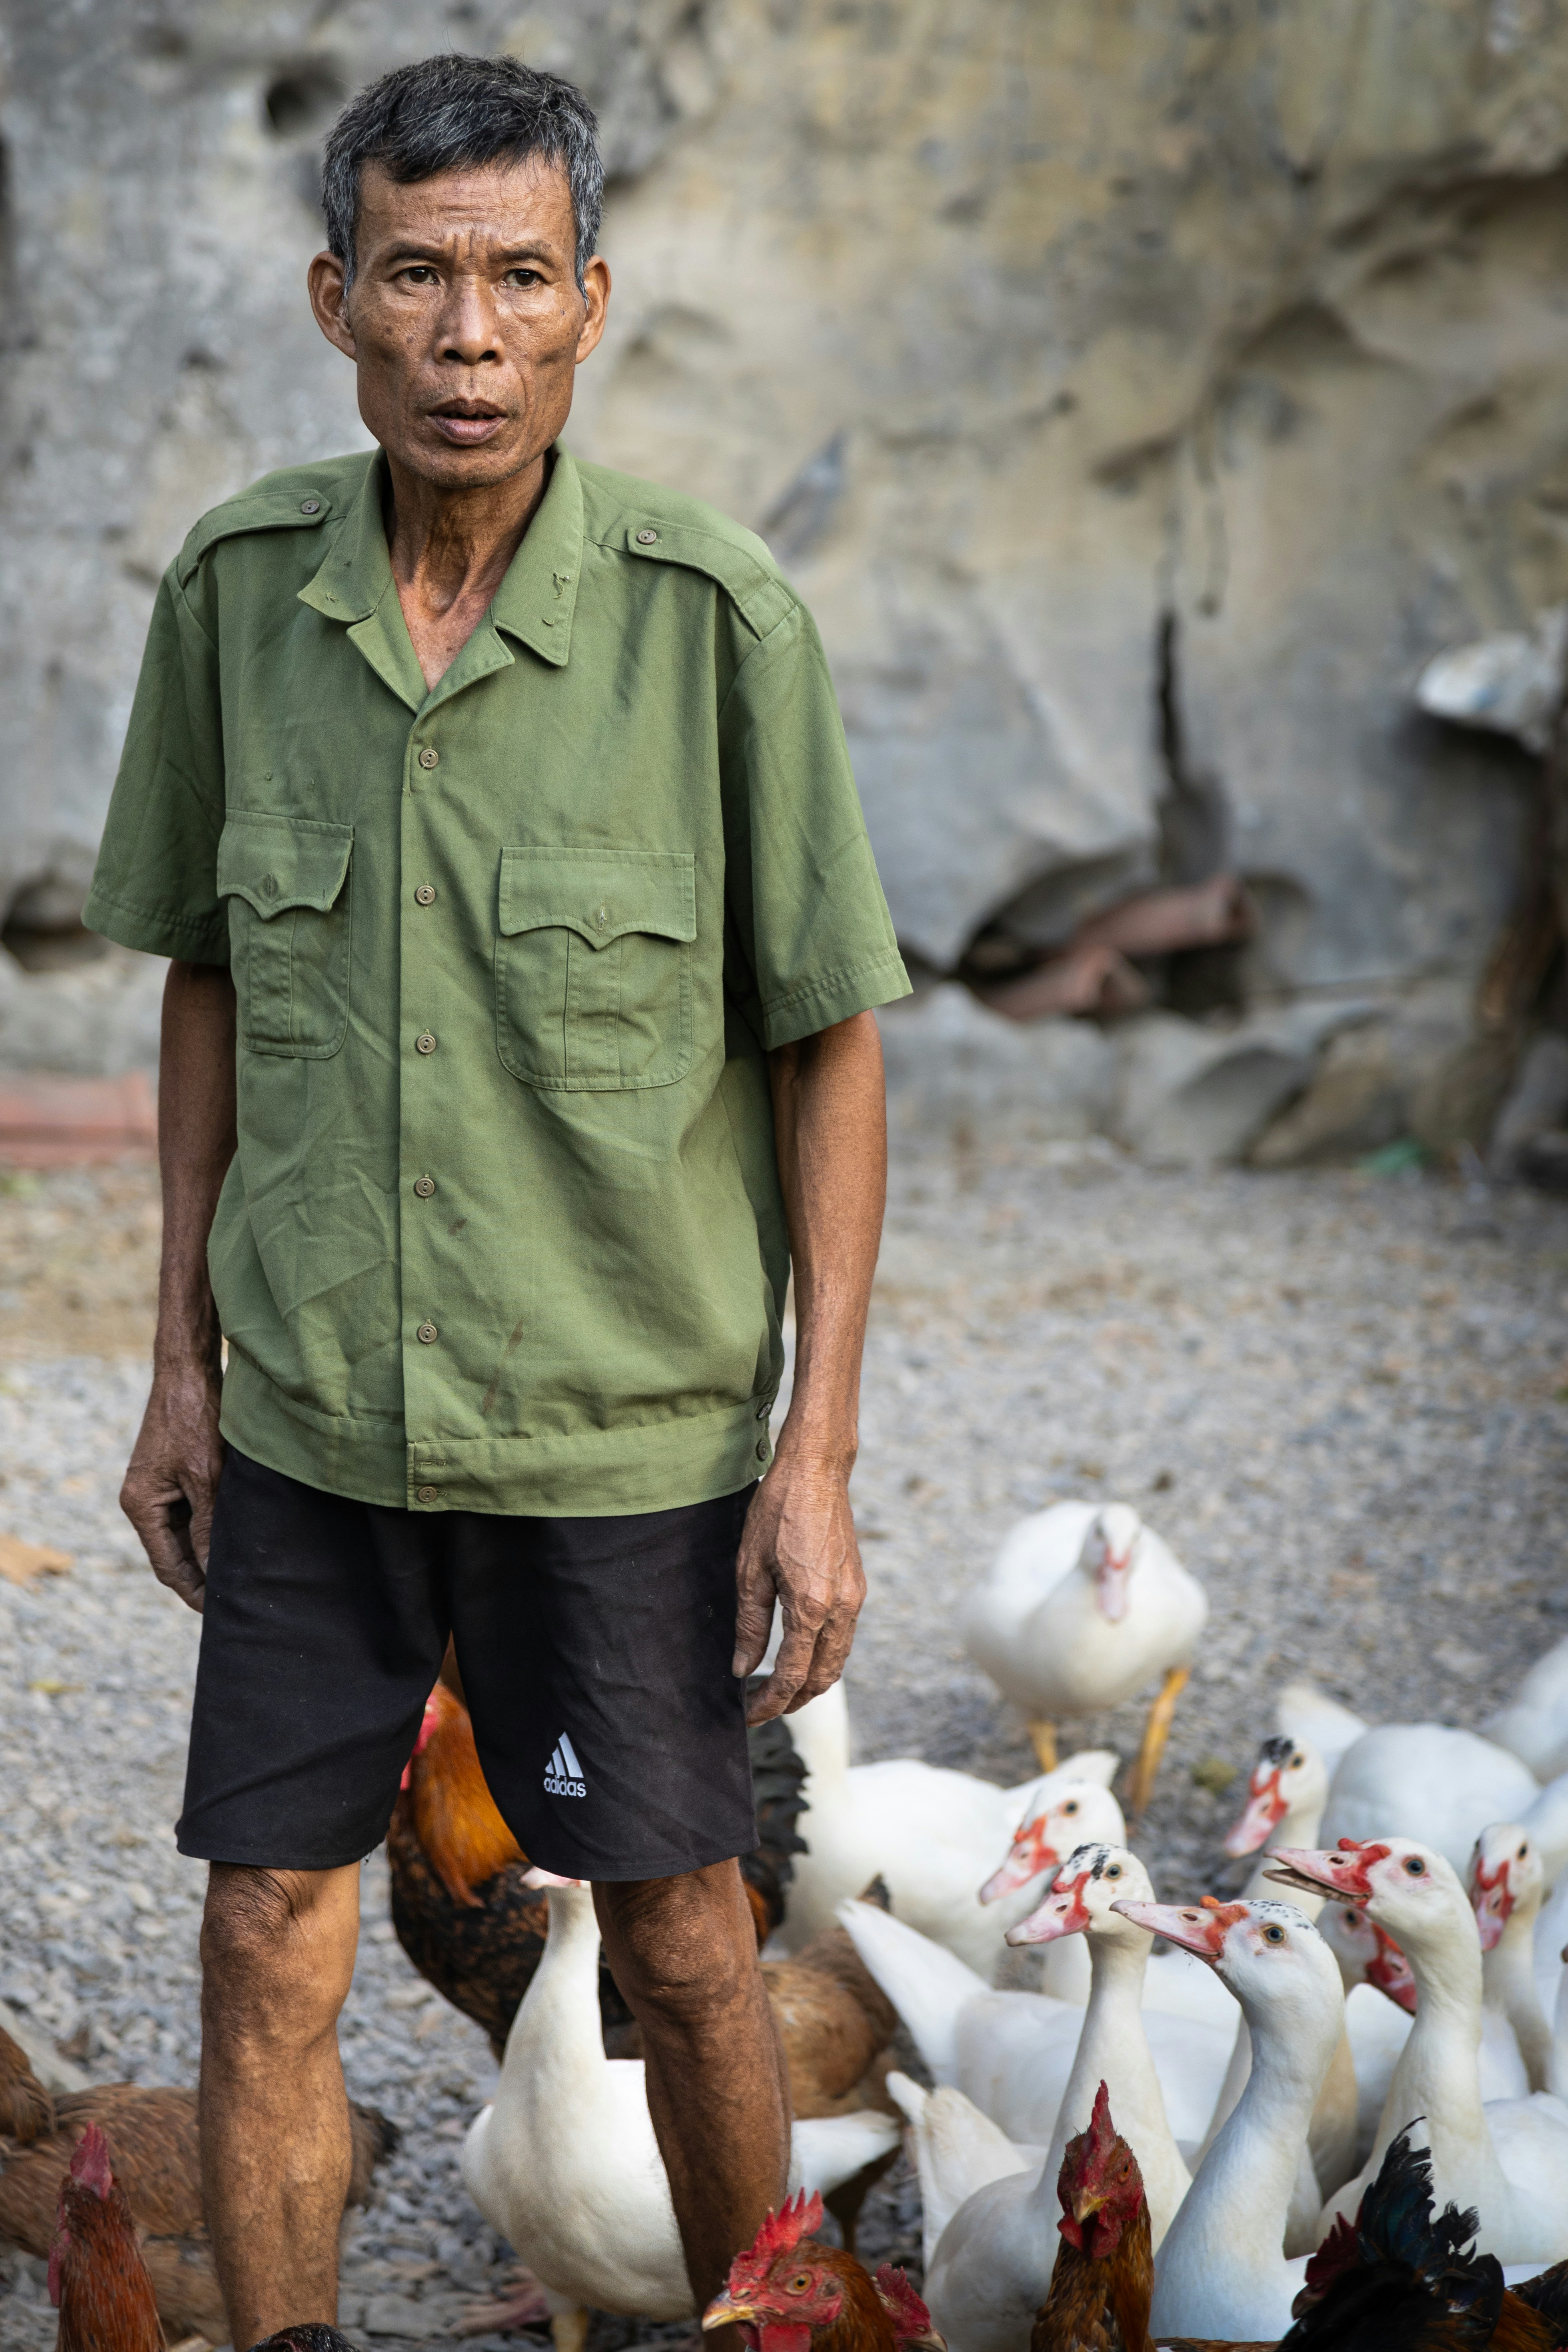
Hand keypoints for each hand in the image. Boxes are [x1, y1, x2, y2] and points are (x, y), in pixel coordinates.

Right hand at [120, 1359, 224, 1611]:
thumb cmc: (195, 1420)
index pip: (167, 1566)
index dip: (194, 1591)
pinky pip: (191, 1515)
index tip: (220, 1611)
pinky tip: (236, 1541)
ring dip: (208, 1555)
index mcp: (141, 1505)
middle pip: (174, 1555)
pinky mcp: (174, 1477)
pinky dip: (211, 1530)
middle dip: (201, 1578)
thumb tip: (216, 1570)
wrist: (189, 1373)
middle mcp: (144, 1501)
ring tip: (240, 1576)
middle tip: (235, 1600)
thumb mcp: (207, 1477)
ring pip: (184, 1537)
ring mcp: (158, 1489)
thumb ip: (210, 1526)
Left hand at [734, 1442, 865, 1722]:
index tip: (750, 1715)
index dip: (770, 1701)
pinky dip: (824, 1656)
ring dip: (811, 1682)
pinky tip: (800, 1653)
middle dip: (794, 1701)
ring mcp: (854, 1597)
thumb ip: (750, 1624)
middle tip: (763, 1708)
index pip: (791, 1673)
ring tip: (779, 1689)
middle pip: (823, 1676)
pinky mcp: (857, 1586)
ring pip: (838, 1659)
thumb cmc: (779, 1511)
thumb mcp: (751, 1568)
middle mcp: (841, 1607)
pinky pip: (844, 1637)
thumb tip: (743, 1667)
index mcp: (811, 1606)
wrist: (817, 1472)